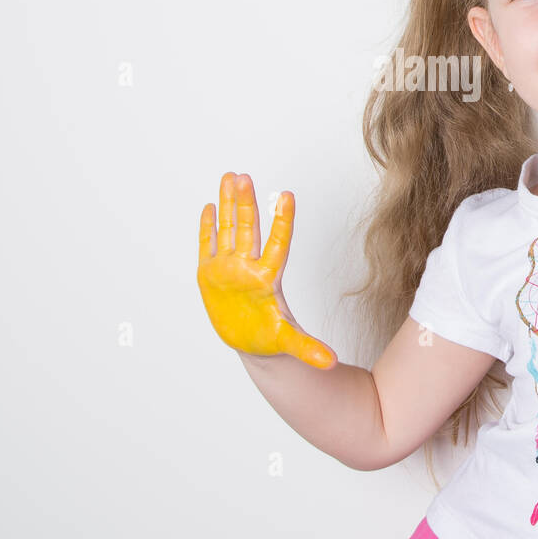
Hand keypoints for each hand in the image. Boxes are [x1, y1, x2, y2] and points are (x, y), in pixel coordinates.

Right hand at [197, 173, 336, 368]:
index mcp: (267, 279)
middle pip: (247, 229)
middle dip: (244, 203)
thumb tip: (330, 362)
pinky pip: (208, 246)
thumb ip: (308, 349)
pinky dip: (207, 227)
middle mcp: (248, 266)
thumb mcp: (289, 343)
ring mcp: (228, 268)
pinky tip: (209, 205)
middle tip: (243, 177)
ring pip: (228, 229)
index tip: (287, 196)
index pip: (277, 244)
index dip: (282, 221)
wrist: (251, 342)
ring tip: (229, 176)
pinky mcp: (210, 274)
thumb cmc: (270, 339)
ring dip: (227, 204)